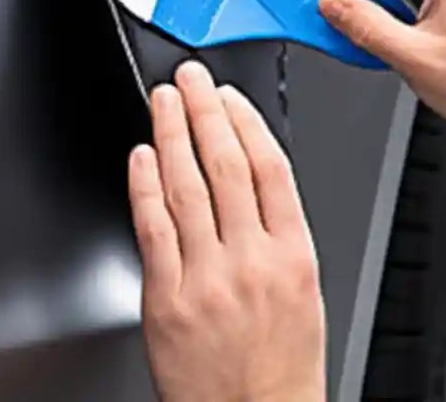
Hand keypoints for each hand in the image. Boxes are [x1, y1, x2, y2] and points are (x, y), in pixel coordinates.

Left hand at [129, 61, 325, 401]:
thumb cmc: (281, 367)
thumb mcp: (304, 291)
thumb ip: (278, 234)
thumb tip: (250, 178)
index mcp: (293, 255)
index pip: (270, 168)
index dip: (246, 121)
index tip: (229, 96)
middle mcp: (251, 261)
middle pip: (226, 165)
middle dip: (205, 111)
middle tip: (191, 78)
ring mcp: (206, 279)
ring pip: (187, 187)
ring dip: (171, 135)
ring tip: (163, 102)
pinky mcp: (166, 299)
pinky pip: (153, 228)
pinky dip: (145, 186)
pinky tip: (141, 158)